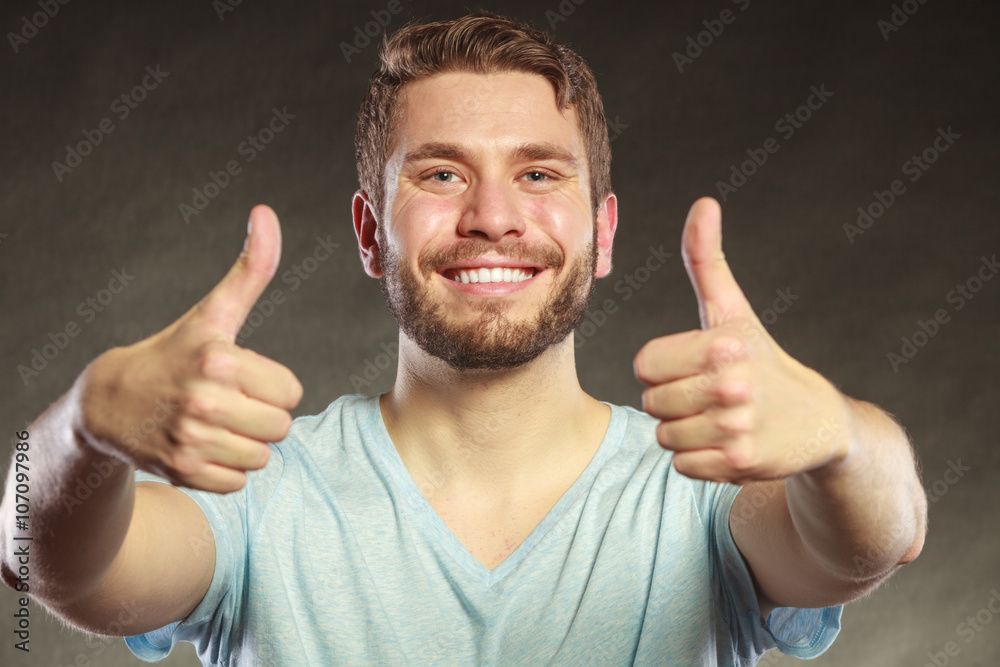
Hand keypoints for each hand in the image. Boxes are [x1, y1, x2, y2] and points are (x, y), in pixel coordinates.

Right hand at [77, 205, 302, 492]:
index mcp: (220, 360)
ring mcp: (192, 439)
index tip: (242, 379)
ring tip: (214, 425)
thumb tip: (266, 213)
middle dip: (262, 417)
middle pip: (281, 427)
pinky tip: (201, 447)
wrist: (109, 404)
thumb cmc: (172, 354)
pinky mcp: (183, 472)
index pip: (292, 392)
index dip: (273, 387)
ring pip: (262, 457)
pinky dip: (226, 470)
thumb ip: (249, 270)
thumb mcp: (212, 314)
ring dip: (246, 445)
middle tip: (229, 404)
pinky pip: (239, 482)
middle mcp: (206, 401)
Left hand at [633, 197, 851, 483]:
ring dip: (685, 431)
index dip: (663, 368)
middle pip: (652, 403)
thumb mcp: (733, 310)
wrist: (817, 421)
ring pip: (665, 436)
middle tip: (709, 395)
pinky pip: (682, 464)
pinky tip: (726, 442)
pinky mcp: (740, 463)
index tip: (693, 366)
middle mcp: (732, 384)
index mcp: (723, 343)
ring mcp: (737, 426)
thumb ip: (706, 259)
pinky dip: (698, 459)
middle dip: (674, 401)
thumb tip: (703, 203)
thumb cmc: (762, 359)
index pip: (644, 365)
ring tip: (718, 418)